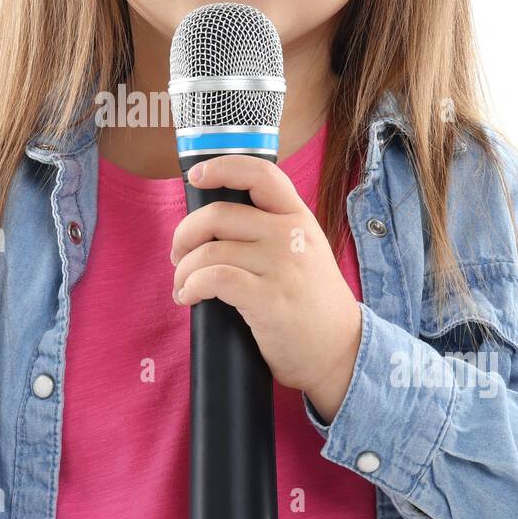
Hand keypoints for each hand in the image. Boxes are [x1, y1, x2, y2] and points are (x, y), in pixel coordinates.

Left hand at [169, 156, 363, 422]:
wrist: (339, 351)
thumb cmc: (310, 302)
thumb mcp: (303, 249)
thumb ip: (270, 228)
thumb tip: (212, 219)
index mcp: (297, 217)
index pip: (260, 174)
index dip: (222, 167)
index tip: (196, 176)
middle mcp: (290, 235)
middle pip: (218, 214)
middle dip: (185, 234)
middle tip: (178, 254)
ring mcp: (281, 266)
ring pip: (209, 250)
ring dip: (183, 269)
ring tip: (182, 285)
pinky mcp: (268, 299)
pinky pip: (213, 279)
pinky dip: (191, 286)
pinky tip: (188, 297)